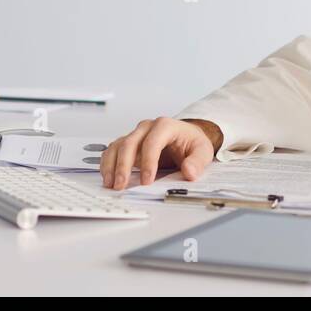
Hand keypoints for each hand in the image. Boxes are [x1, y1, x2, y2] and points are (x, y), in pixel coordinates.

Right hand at [99, 116, 219, 189]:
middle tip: (122, 185)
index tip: (147, 181)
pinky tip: (108, 178)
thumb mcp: (202, 151)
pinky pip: (113, 150)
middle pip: (130, 143)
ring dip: (112, 165)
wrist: (186, 137)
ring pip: (118, 146)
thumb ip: (197, 162)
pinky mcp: (129, 143)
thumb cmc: (192, 143)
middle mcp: (147, 127)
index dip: (148, 161)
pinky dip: (108, 164)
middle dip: (124, 165)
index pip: (153, 141)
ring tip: (111, 184)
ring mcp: (136, 134)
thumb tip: (189, 172)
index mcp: (166, 125)